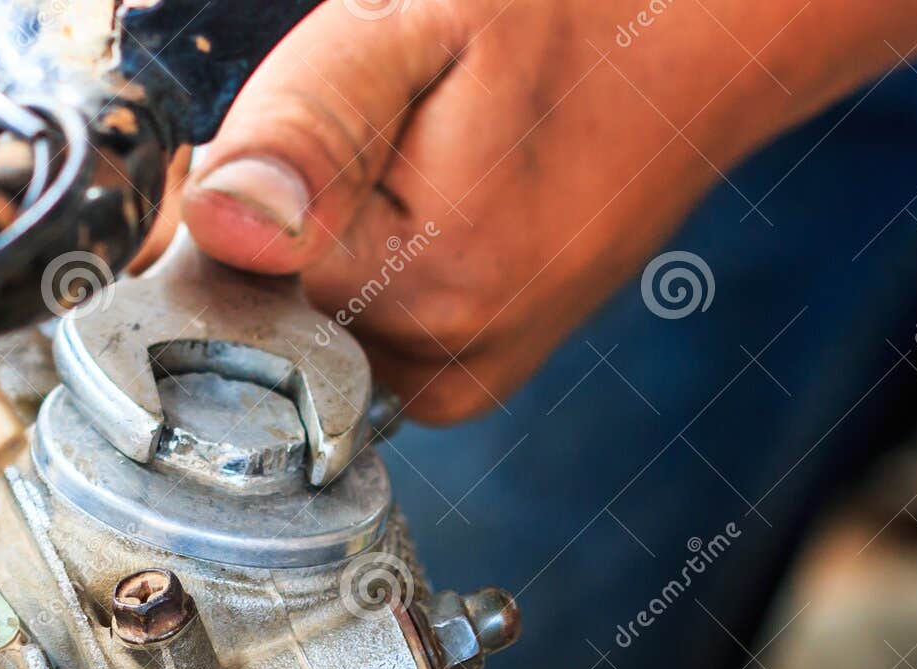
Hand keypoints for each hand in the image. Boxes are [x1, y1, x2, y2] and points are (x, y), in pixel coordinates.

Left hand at [180, 0, 916, 422]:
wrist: (699, 54)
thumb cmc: (572, 19)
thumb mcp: (417, 24)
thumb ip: (304, 126)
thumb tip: (218, 228)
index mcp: (418, 283)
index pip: (227, 282)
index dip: (230, 201)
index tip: (300, 136)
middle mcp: (439, 363)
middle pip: (269, 314)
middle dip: (283, 228)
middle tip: (377, 135)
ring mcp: (457, 385)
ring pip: (313, 332)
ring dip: (326, 258)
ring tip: (418, 169)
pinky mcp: (467, 385)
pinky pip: (362, 344)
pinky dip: (364, 284)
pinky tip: (424, 217)